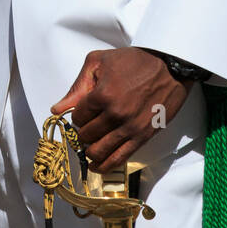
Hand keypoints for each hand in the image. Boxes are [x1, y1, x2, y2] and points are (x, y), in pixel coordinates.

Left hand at [51, 47, 190, 172]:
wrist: (170, 66)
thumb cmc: (135, 61)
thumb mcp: (99, 61)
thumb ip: (77, 86)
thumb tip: (57, 109)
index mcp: (102, 94)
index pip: (77, 117)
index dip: (77, 116)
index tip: (83, 112)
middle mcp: (115, 114)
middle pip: (86, 135)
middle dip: (84, 132)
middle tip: (89, 126)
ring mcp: (129, 128)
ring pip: (99, 151)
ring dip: (91, 150)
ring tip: (91, 146)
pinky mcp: (142, 137)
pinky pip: (119, 159)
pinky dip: (104, 166)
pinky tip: (97, 166)